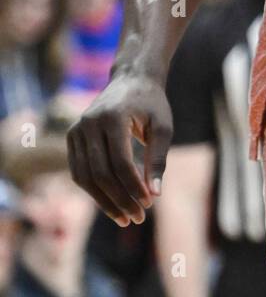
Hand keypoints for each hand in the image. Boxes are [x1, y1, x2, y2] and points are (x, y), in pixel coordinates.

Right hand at [67, 72, 172, 225]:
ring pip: (85, 176)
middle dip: (120, 199)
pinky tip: (111, 203)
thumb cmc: (151, 103)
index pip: (120, 162)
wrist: (131, 78)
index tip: (148, 204)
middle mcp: (89, 123)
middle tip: (138, 217)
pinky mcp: (71, 137)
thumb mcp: (162, 127)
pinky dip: (93, 190)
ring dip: (104, 201)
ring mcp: (76, 130)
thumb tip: (155, 194)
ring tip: (125, 218)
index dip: (133, 187)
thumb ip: (158, 159)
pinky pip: (79, 171)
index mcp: (112, 117)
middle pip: (100, 173)